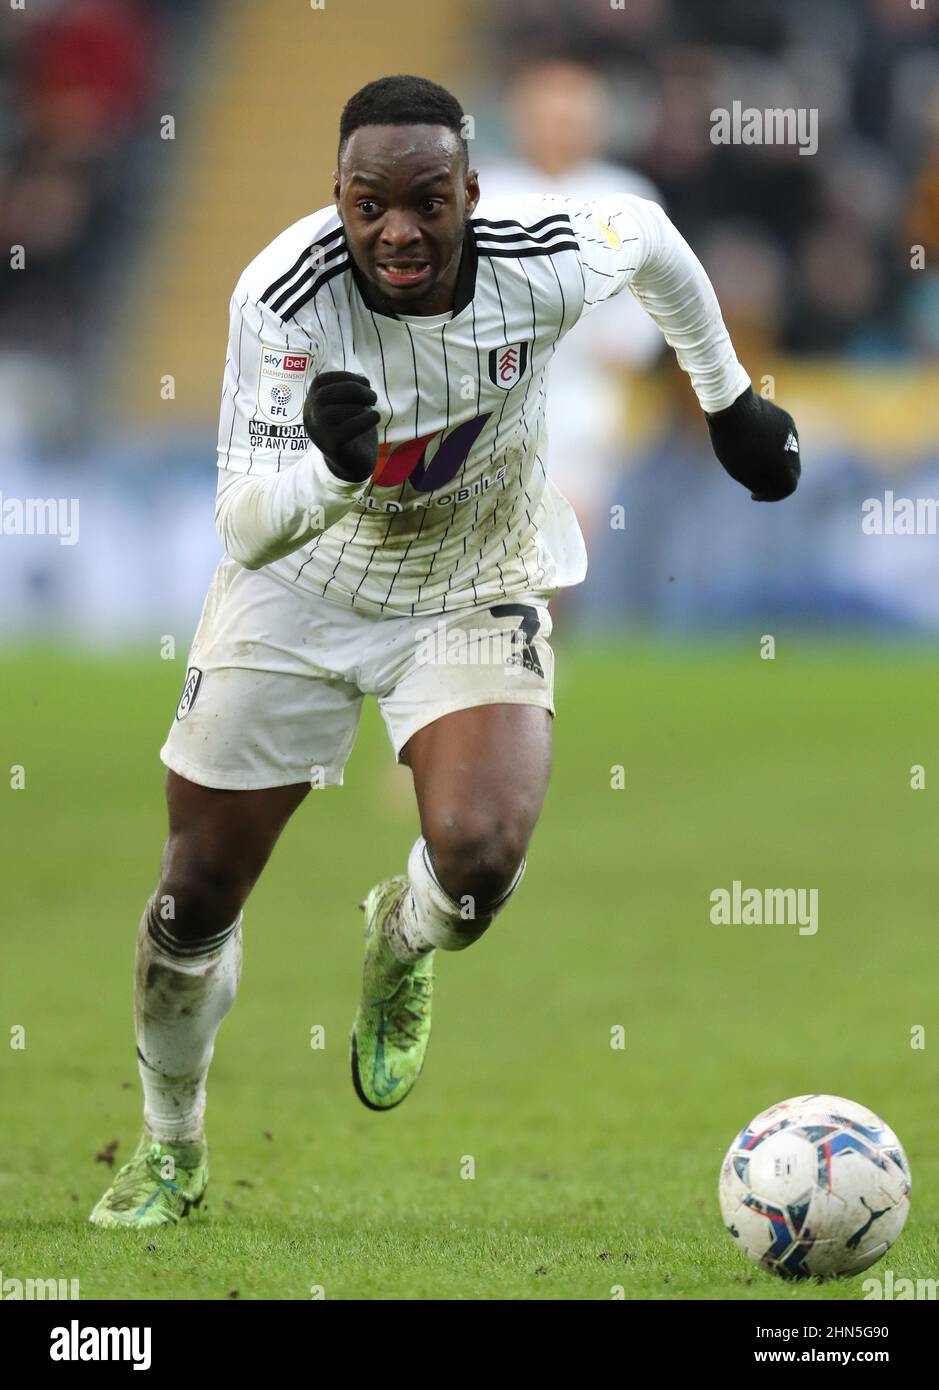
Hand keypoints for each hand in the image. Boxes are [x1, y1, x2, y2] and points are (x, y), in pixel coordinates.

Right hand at [303, 370, 379, 482]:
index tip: (365, 381)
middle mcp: (310, 417)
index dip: (344, 376)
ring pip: (335, 411)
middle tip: (373, 396)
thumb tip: (362, 379)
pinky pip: (347, 429)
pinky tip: (375, 418)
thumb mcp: (349, 406)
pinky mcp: (331, 446)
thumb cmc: (352, 430)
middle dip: (353, 389)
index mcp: (312, 403)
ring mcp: (318, 433)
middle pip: (325, 395)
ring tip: (373, 409)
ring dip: (360, 406)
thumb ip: (351, 392)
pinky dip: (365, 420)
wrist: (352, 465)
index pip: (321, 382)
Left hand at [705, 387, 800, 501]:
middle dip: (776, 480)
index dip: (772, 495)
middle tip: (756, 481)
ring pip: (789, 455)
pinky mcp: (786, 419)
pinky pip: (784, 439)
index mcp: (785, 466)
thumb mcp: (742, 472)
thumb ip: (759, 485)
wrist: (732, 406)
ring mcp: (792, 432)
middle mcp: (794, 449)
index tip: (755, 495)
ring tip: (753, 458)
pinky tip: (756, 441)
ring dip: (775, 462)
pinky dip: (774, 446)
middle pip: (792, 472)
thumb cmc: (734, 444)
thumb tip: (769, 488)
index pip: (788, 488)